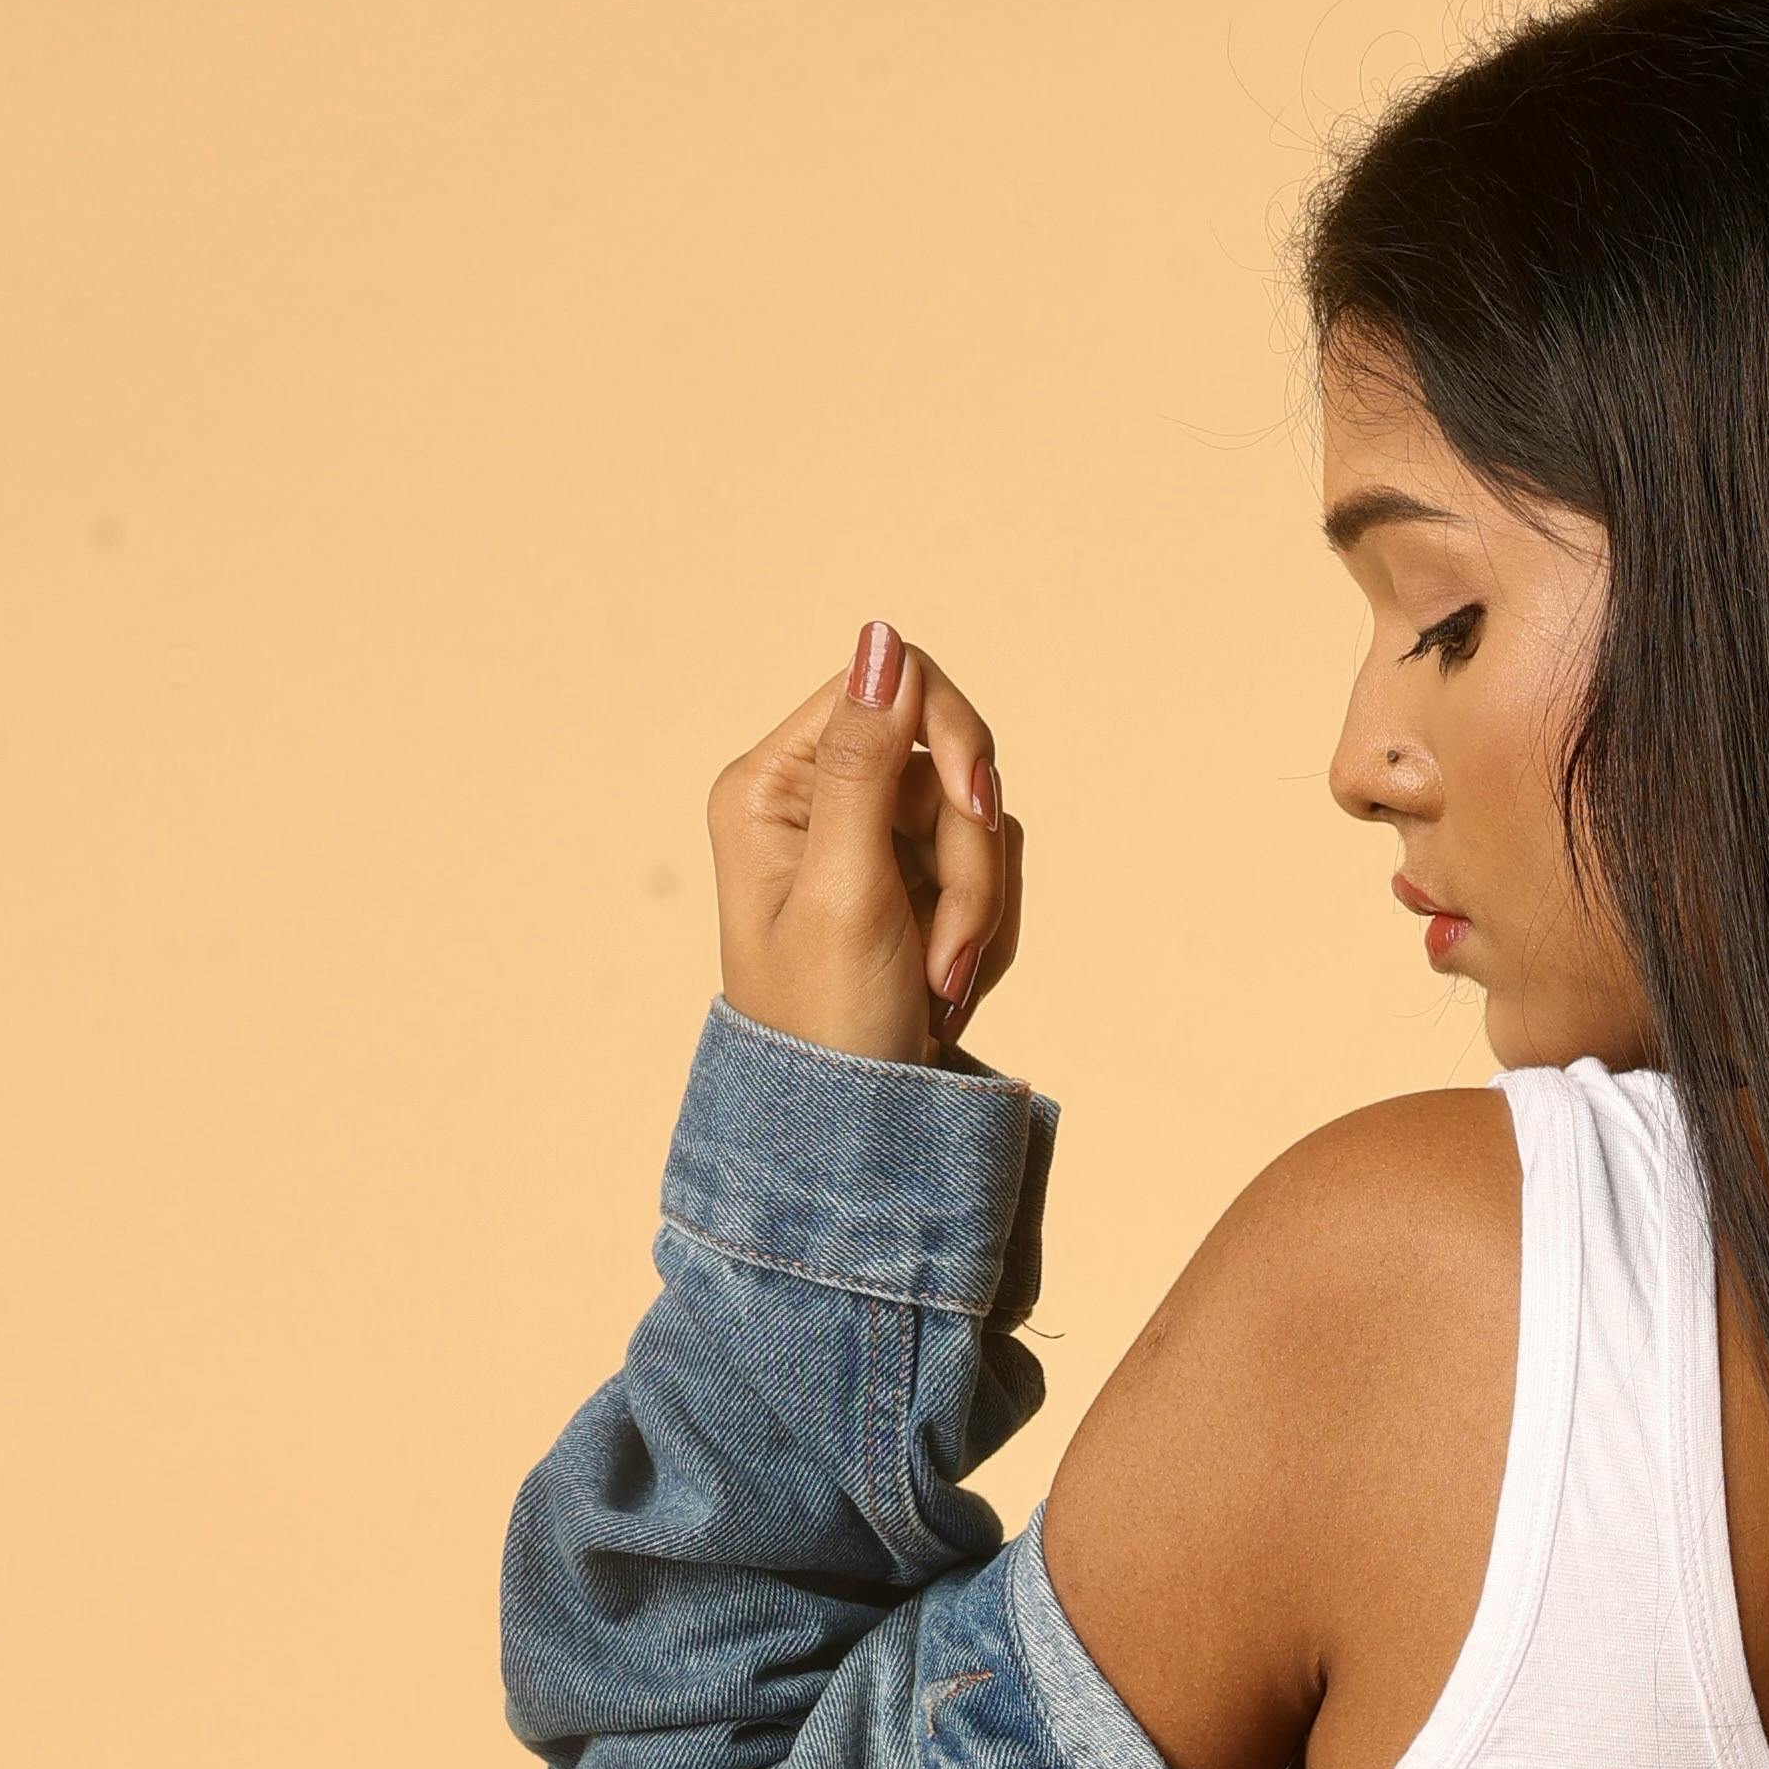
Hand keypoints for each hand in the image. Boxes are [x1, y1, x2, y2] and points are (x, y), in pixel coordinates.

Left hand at [707, 621, 1019, 1065]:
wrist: (852, 1130)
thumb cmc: (826, 1021)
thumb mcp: (845, 887)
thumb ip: (867, 761)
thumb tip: (883, 637)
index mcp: (774, 785)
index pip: (889, 689)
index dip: (949, 735)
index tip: (974, 805)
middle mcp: (820, 799)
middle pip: (947, 759)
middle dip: (968, 855)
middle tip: (950, 943)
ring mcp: (872, 841)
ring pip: (981, 819)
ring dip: (978, 906)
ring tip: (937, 980)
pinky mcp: (916, 882)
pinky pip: (994, 868)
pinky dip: (986, 929)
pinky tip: (945, 983)